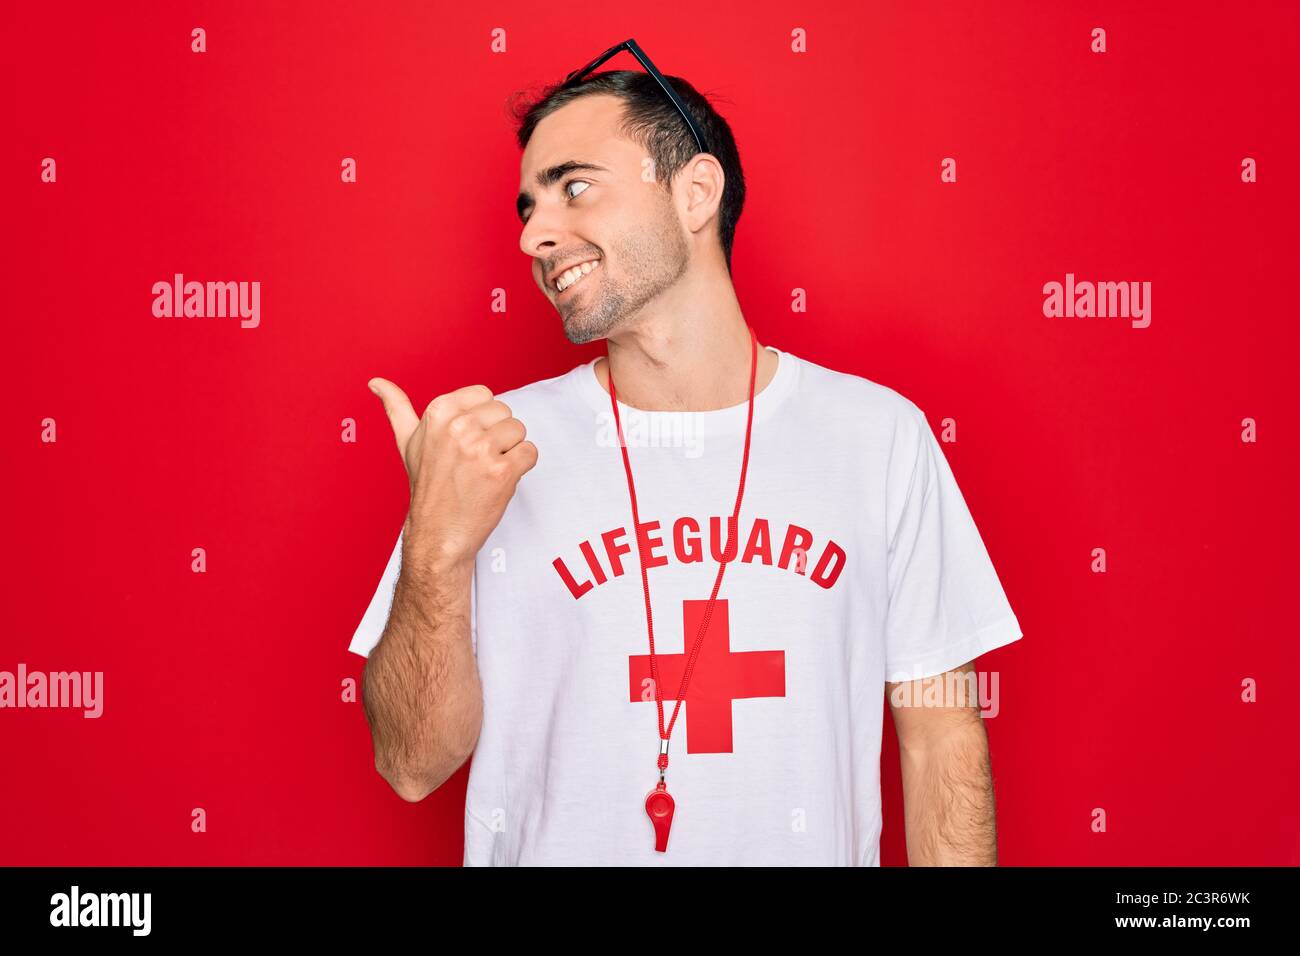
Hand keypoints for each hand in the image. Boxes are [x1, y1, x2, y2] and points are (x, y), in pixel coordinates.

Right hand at [368, 378, 537, 570]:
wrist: (438, 533)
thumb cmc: (428, 488)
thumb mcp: (407, 442)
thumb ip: (396, 407)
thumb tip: (376, 382)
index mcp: (438, 412)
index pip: (485, 395)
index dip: (481, 420)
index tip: (465, 442)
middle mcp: (458, 426)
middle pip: (505, 412)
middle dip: (496, 436)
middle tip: (474, 462)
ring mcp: (480, 449)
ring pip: (519, 431)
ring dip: (509, 452)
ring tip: (484, 471)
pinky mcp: (502, 471)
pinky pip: (530, 452)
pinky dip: (521, 467)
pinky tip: (498, 481)